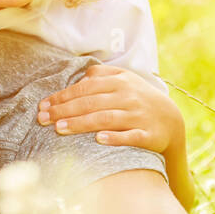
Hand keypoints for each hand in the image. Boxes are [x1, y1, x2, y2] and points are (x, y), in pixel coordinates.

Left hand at [37, 65, 181, 154]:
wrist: (171, 120)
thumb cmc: (138, 99)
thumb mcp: (124, 80)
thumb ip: (102, 75)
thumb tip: (79, 77)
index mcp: (119, 82)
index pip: (85, 88)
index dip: (62, 97)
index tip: (43, 106)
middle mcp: (128, 97)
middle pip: (91, 103)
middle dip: (64, 111)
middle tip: (43, 119)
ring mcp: (138, 116)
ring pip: (106, 118)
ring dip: (82, 124)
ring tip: (60, 129)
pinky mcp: (148, 135)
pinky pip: (131, 136)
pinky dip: (115, 137)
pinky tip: (98, 139)